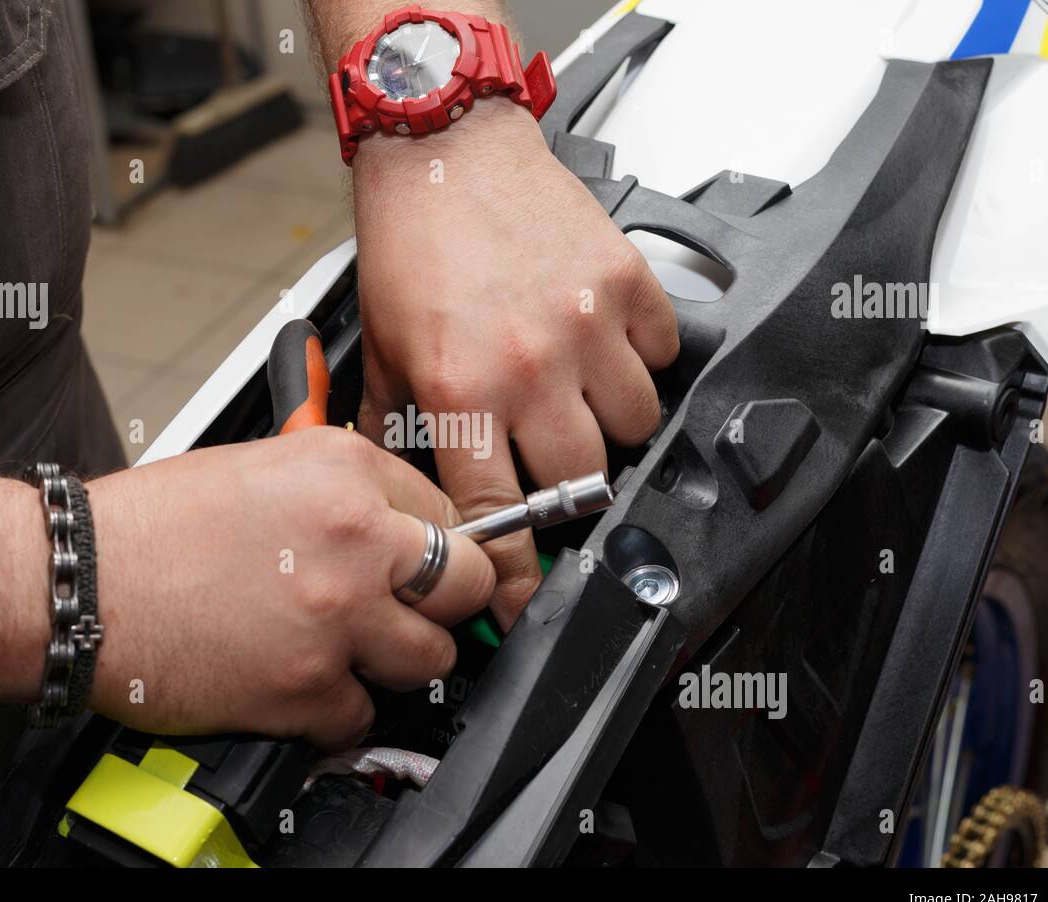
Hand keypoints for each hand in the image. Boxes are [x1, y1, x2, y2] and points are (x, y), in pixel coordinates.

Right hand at [85, 428, 494, 751]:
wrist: (78, 584)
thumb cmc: (151, 526)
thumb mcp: (261, 467)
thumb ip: (340, 492)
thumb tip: (394, 524)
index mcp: (343, 471)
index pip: (450, 513)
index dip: (440, 545)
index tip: (430, 565)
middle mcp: (354, 540)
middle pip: (466, 583)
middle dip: (445, 601)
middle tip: (412, 608)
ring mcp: (336, 618)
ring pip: (429, 657)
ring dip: (394, 659)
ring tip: (346, 647)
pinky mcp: (305, 687)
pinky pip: (361, 714)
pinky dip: (336, 709)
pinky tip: (299, 682)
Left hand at [351, 97, 678, 628]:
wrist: (447, 153)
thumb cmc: (411, 248)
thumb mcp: (383, 355)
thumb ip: (397, 435)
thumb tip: (409, 498)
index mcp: (462, 393)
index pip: (499, 519)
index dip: (514, 579)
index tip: (523, 603)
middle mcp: (530, 367)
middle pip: (585, 485)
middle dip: (569, 494)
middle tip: (552, 470)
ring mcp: (588, 325)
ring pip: (638, 426)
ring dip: (611, 427)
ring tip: (576, 397)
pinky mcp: (630, 283)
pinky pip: (664, 355)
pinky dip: (642, 362)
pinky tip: (602, 345)